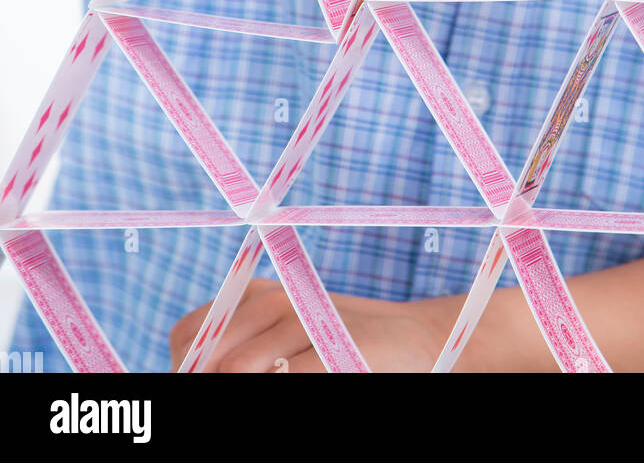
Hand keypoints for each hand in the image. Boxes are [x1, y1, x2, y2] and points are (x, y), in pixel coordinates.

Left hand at [169, 278, 459, 372]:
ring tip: (283, 380)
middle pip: (214, 358)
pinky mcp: (334, 346)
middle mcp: (275, 300)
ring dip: (252, 386)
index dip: (186, 368)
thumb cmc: (341, 352)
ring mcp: (306, 319)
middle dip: (214, 383)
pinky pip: (286, 379)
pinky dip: (283, 386)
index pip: (188, 336)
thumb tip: (196, 374)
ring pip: (242, 369)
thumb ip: (243, 356)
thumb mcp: (285, 347)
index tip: (202, 385)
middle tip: (253, 385)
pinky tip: (306, 380)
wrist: (417, 341)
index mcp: (256, 297)